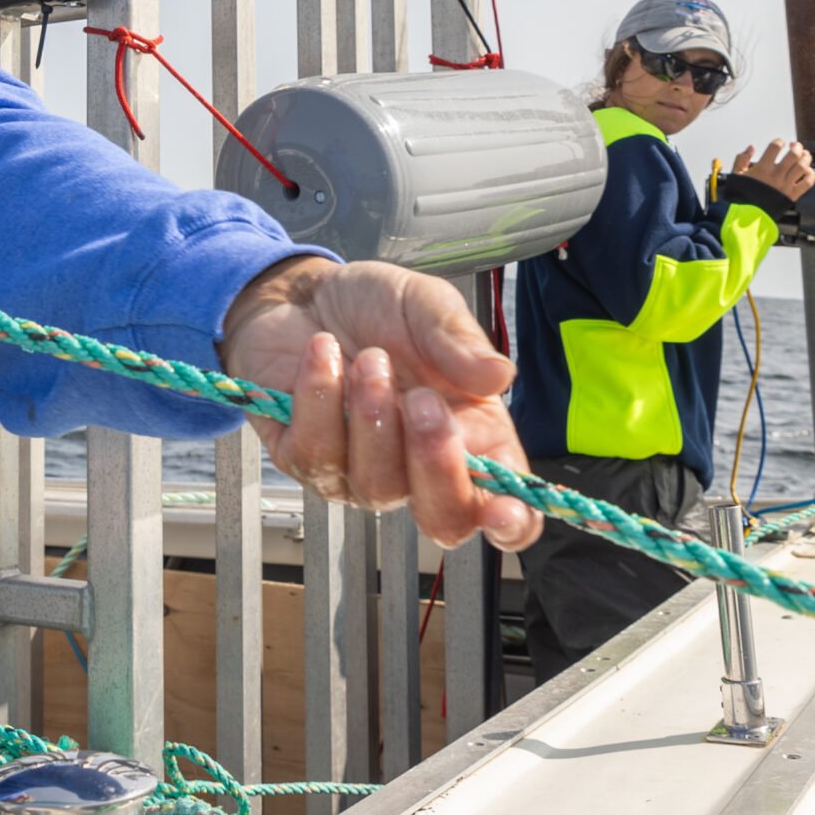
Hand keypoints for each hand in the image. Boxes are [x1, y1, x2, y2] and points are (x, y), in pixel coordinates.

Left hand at [219, 256, 541, 550]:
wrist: (305, 292)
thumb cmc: (378, 308)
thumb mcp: (427, 306)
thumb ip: (461, 342)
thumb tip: (499, 377)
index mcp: (473, 437)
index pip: (503, 507)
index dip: (511, 522)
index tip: (503, 510)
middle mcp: (418, 468)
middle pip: (443, 519)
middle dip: (436, 464)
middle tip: (422, 400)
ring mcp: (358, 473)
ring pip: (376, 486)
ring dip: (373, 418)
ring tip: (368, 359)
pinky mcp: (303, 459)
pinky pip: (315, 454)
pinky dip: (320, 397)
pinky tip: (323, 354)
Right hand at [732, 139, 814, 201]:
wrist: (746, 217)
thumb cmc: (740, 197)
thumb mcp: (735, 175)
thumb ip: (742, 159)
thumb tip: (751, 148)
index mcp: (762, 168)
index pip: (775, 147)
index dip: (779, 141)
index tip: (780, 143)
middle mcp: (776, 175)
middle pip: (793, 154)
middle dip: (797, 147)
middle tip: (796, 146)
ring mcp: (785, 185)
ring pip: (802, 166)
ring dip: (806, 158)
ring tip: (805, 156)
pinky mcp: (791, 196)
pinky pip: (807, 183)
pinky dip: (811, 175)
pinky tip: (808, 172)